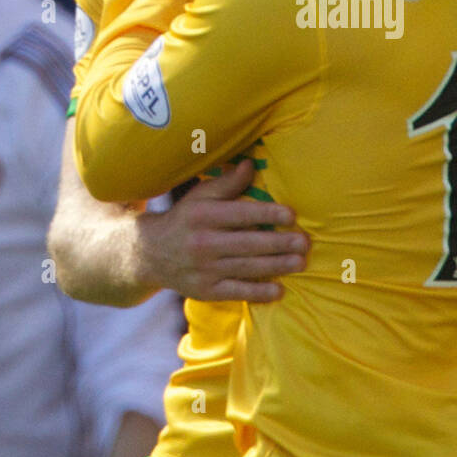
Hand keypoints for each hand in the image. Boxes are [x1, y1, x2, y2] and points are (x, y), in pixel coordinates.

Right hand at [135, 160, 307, 301]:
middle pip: (247, 244)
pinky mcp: (206, 291)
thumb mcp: (200, 196)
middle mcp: (203, 243)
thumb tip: (251, 165)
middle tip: (305, 242)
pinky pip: (236, 291)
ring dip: (276, 266)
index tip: (292, 215)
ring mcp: (204, 269)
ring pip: (246, 268)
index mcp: (203, 215)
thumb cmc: (185, 219)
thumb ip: (227, 183)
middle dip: (279, 243)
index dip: (267, 214)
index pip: (240, 214)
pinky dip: (258, 292)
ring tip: (300, 262)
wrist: (150, 254)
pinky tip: (279, 289)